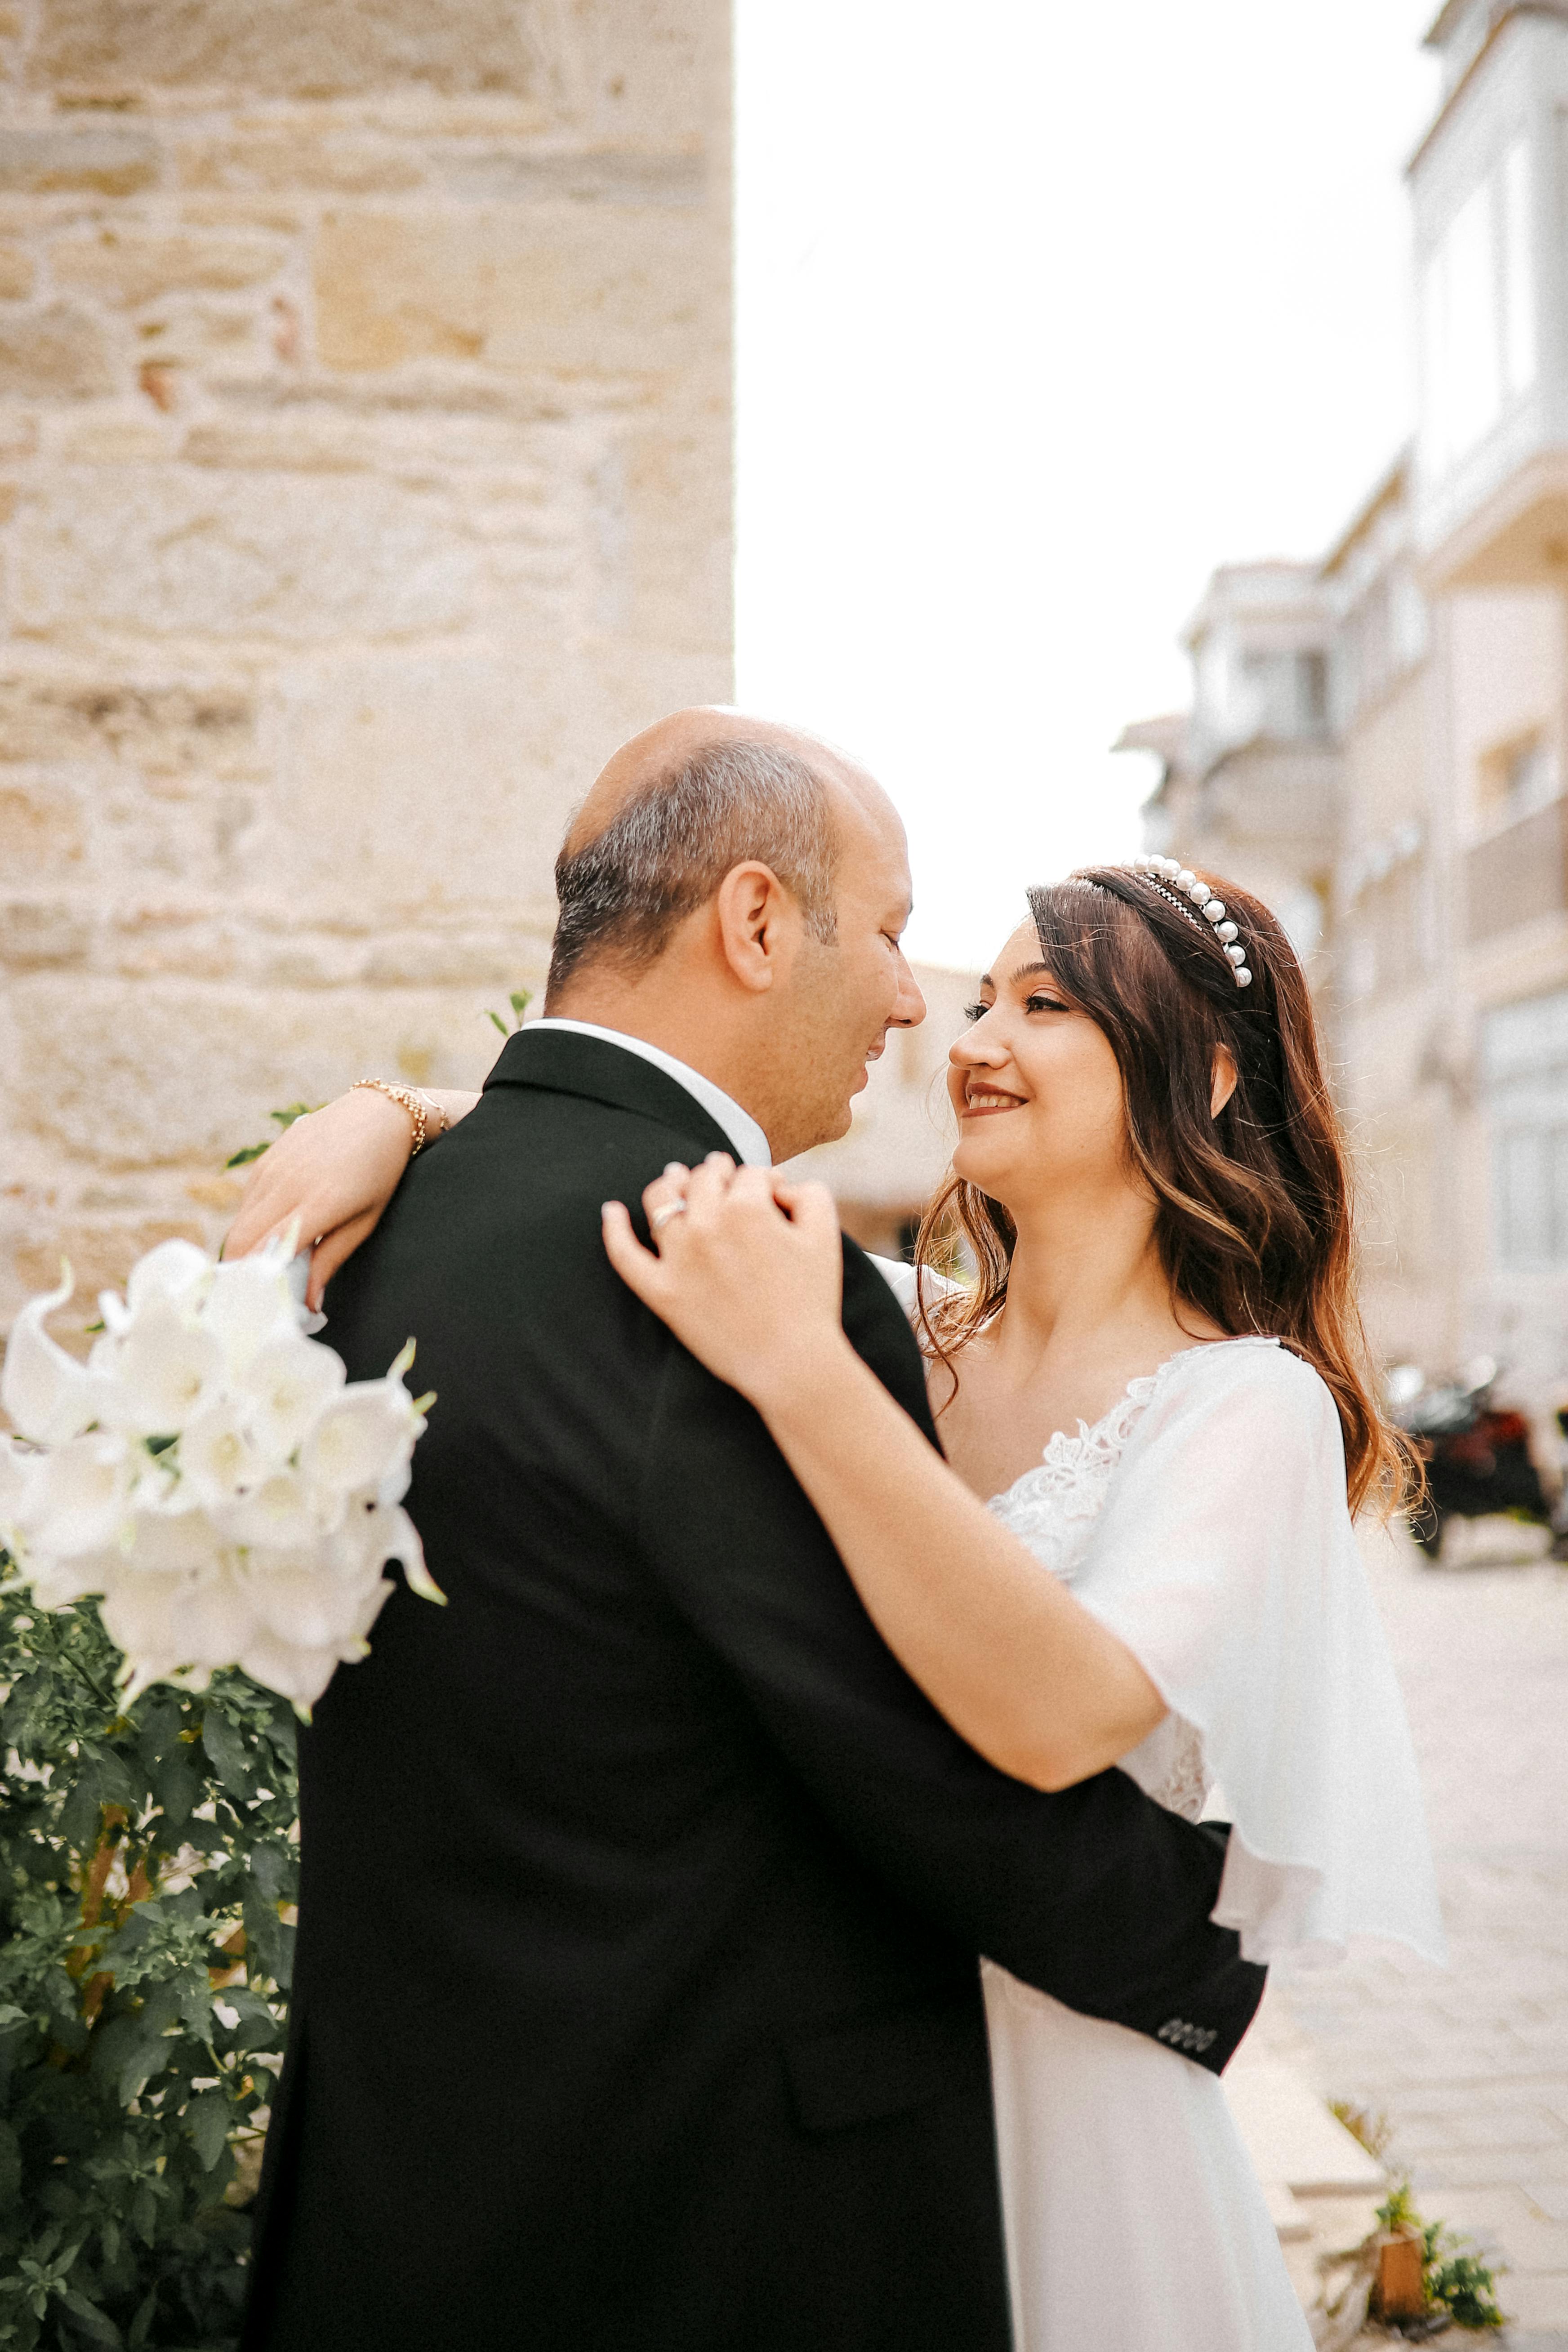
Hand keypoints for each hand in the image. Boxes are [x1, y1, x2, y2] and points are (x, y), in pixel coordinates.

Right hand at [223, 1088, 417, 1309]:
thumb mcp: (365, 1221)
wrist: (377, 1115)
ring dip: (244, 1249)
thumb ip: (331, 1260)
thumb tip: (311, 1304)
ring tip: (260, 1271)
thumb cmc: (379, 1174)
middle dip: (240, 1272)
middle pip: (241, 1240)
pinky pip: (247, 1202)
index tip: (255, 1308)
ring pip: (240, 1221)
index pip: (266, 1251)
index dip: (255, 1283)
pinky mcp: (266, 1160)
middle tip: (251, 1297)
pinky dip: (251, 1223)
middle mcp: (287, 1184)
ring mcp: (272, 1169)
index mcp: (318, 1203)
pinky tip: (268, 1235)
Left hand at [601, 1154, 849, 1408]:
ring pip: (661, 1200)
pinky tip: (611, 1211)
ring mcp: (678, 1258)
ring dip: (670, 1182)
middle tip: (723, 1177)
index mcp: (747, 1207)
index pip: (748, 1175)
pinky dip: (614, 1228)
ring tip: (675, 1180)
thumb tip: (777, 1187)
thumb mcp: (825, 1235)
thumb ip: (809, 1194)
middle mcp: (707, 1225)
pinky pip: (625, 1254)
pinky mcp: (661, 1291)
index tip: (771, 1195)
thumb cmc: (811, 1301)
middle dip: (716, 1173)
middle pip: (703, 1179)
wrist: (791, 1363)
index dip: (762, 1181)